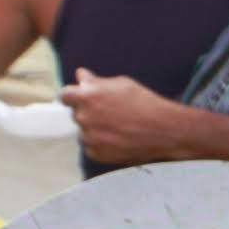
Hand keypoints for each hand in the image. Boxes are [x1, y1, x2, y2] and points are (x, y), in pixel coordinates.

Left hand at [58, 72, 188, 160]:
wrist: (164, 130)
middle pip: (76, 113)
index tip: (79, 98)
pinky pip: (91, 147)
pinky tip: (118, 138)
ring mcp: (89, 137)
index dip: (72, 96)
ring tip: (118, 126)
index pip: (64, 95)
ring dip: (95, 129)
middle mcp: (84, 117)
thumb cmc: (144, 103)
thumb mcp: (121, 84)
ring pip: (85, 131)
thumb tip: (81, 75)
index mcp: (87, 97)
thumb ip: (96, 81)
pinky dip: (101, 143)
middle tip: (110, 113)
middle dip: (88, 112)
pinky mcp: (97, 153)